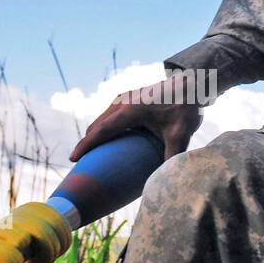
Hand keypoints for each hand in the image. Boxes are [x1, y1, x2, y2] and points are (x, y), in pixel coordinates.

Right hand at [69, 74, 206, 162]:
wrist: (190, 85)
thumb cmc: (184, 108)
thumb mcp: (180, 134)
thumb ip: (171, 155)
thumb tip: (165, 177)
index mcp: (130, 110)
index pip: (102, 130)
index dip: (86, 145)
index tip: (73, 158)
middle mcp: (121, 102)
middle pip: (97, 126)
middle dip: (87, 144)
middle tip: (81, 163)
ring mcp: (123, 99)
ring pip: (102, 120)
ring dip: (95, 136)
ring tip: (92, 155)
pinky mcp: (127, 99)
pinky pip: (109, 117)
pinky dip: (104, 130)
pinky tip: (109, 143)